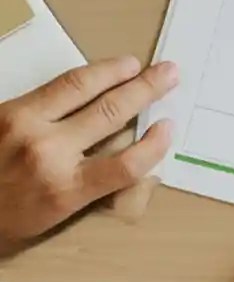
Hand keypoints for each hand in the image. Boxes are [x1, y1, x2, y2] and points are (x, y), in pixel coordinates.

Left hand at [0, 57, 176, 248]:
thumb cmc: (3, 216)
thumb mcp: (54, 216)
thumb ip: (91, 187)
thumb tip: (130, 160)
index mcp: (65, 190)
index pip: (126, 164)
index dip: (153, 144)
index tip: (168, 128)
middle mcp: (49, 154)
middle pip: (112, 114)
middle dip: (146, 90)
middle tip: (168, 74)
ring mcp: (26, 126)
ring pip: (83, 88)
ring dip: (117, 72)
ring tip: (138, 65)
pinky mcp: (7, 109)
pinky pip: (55, 85)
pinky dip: (84, 75)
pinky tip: (100, 71)